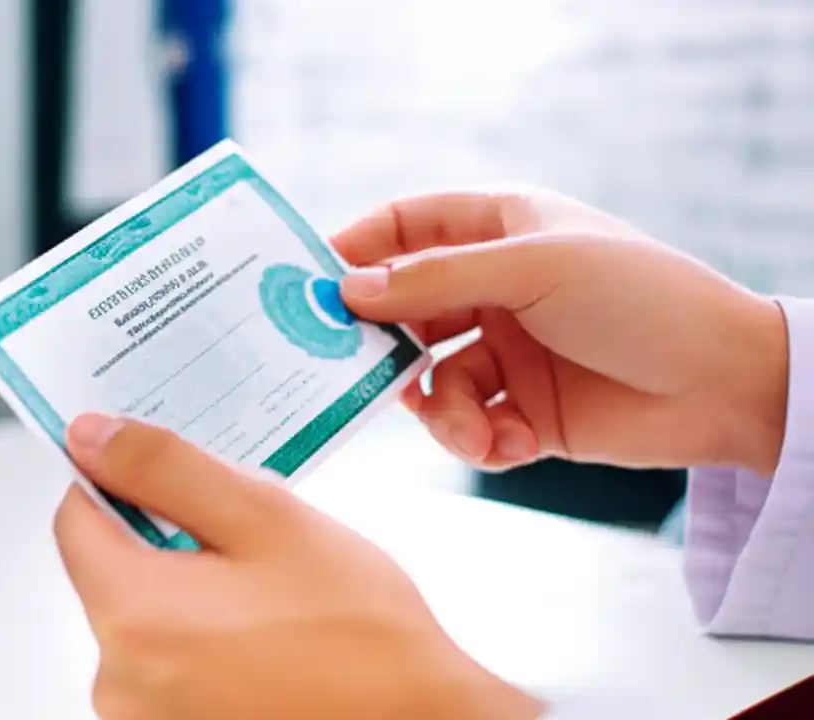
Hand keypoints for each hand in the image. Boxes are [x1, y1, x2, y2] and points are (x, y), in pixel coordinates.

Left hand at [54, 413, 541, 719]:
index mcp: (133, 617)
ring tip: (269, 597)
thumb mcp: (267, 518)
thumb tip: (92, 436)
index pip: (74, 518)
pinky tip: (265, 638)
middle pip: (112, 571)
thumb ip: (167, 469)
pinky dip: (203, 640)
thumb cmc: (361, 637)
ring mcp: (144, 719)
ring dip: (192, 593)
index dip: (117, 480)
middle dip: (169, 540)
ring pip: (145, 618)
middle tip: (246, 539)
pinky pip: (167, 665)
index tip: (162, 472)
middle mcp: (120, 681)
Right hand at [333, 189, 788, 475]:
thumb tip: (346, 288)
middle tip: (347, 370)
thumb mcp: (533, 269)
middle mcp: (494, 288)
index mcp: (500, 229)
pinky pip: (469, 426)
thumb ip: (435, 278)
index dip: (355, 248)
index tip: (307, 283)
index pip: (405, 226)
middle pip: (403, 310)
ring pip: (430, 380)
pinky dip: (480, 440)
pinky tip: (513, 442)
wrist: (728, 384)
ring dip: (442, 409)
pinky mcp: (523, 410)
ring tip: (474, 426)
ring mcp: (507, 350)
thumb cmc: (641, 297)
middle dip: (381, 344)